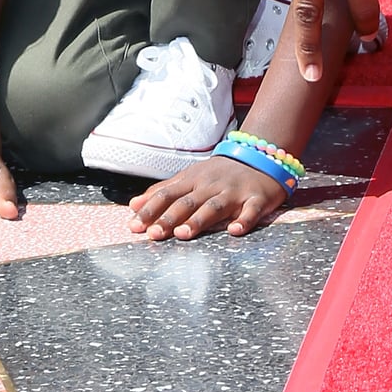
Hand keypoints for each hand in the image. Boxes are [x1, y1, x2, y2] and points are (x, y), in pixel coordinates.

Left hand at [129, 156, 285, 240]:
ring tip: (183, 234)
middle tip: (153, 235)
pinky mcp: (257, 199)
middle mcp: (210, 186)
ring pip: (214, 206)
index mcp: (192, 180)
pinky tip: (235, 231)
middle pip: (187, 202)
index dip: (150, 209)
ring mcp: (233, 192)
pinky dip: (244, 221)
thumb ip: (163, 192)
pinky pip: (251, 211)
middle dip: (168, 218)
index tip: (134, 225)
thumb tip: (134, 205)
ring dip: (198, 220)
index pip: (167, 195)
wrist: (257, 157)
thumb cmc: (218, 174)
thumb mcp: (189, 178)